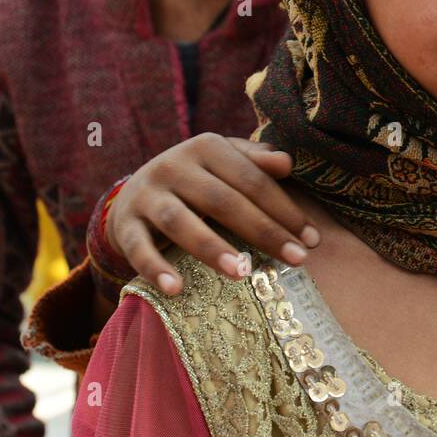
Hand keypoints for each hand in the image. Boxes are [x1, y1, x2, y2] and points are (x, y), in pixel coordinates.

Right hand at [108, 133, 314, 294]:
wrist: (135, 191)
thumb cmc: (198, 179)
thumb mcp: (226, 162)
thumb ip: (256, 162)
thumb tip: (287, 162)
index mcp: (206, 147)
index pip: (251, 180)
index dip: (284, 209)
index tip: (312, 240)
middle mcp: (174, 166)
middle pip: (222, 201)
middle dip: (263, 231)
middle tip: (296, 260)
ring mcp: (146, 194)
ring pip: (180, 222)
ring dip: (212, 248)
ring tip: (242, 272)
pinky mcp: (124, 223)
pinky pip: (138, 248)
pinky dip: (155, 269)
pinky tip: (177, 289)